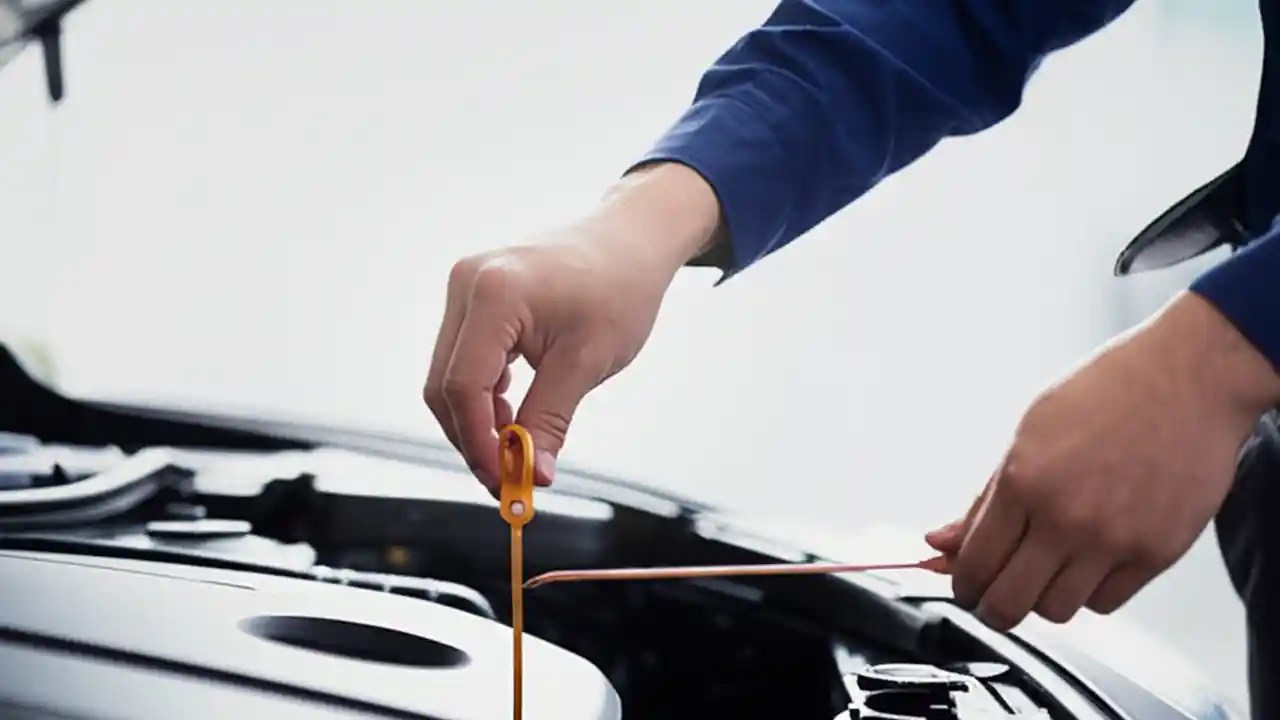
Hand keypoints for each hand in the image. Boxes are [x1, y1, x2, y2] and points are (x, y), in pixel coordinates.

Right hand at [424, 163, 721, 494]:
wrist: (631, 240)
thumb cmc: (620, 288)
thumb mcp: (588, 361)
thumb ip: (550, 420)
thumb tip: (531, 475)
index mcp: (494, 294)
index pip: (463, 387)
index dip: (478, 443)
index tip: (504, 482)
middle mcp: (466, 284)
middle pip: (445, 386)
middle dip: (473, 439)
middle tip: (508, 479)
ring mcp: (465, 287)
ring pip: (449, 376)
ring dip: (477, 421)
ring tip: (519, 448)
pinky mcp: (474, 296)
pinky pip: (462, 358)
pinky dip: (482, 396)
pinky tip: (513, 414)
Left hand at [926, 291, 1279, 630]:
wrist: (1187, 379)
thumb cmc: (1104, 395)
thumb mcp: (1027, 435)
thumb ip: (983, 500)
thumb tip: (939, 543)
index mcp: (1023, 481)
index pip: (974, 565)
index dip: (961, 584)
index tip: (964, 585)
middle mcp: (1066, 517)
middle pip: (1009, 603)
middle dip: (991, 607)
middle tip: (991, 597)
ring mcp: (1114, 540)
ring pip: (1056, 612)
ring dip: (1041, 599)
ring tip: (1043, 570)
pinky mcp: (1156, 553)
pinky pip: (1105, 601)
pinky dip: (1087, 590)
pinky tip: (1086, 561)